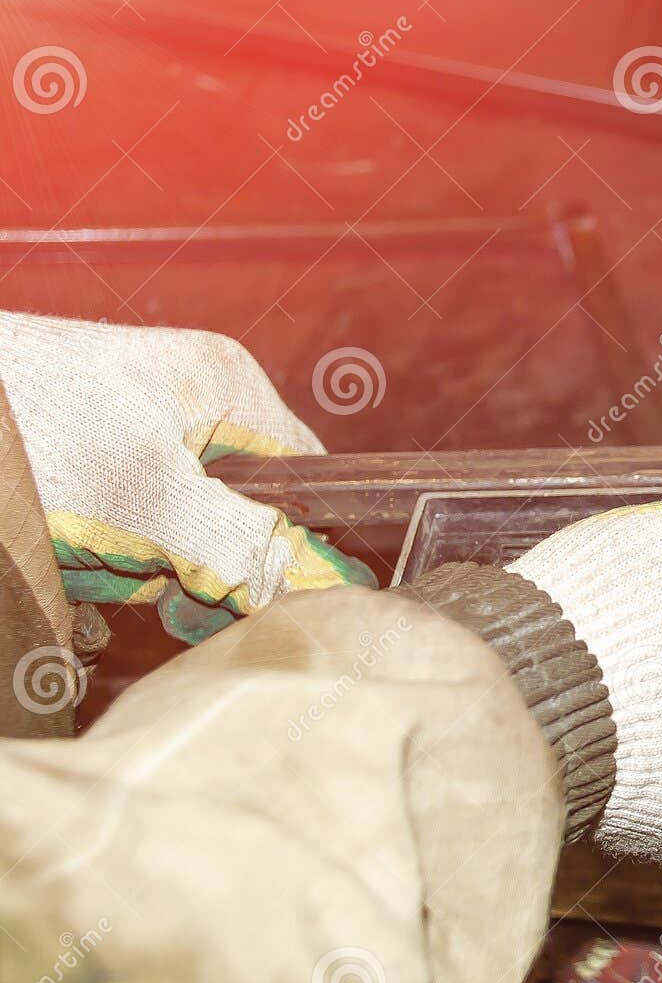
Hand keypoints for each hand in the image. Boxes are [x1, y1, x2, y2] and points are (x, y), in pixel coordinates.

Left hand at [0, 312, 373, 642]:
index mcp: (229, 388)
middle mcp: (192, 404)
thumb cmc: (30, 425)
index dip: (296, 542)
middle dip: (200, 564)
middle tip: (156, 583)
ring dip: (140, 569)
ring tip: (90, 561)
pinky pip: (127, 532)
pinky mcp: (89, 462)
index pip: (310, 479)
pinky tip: (71, 563)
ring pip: (182, 533)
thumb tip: (307, 585)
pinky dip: (102, 561)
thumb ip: (242, 544)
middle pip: (245, 514)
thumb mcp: (147, 497)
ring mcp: (136, 432)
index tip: (259, 594)